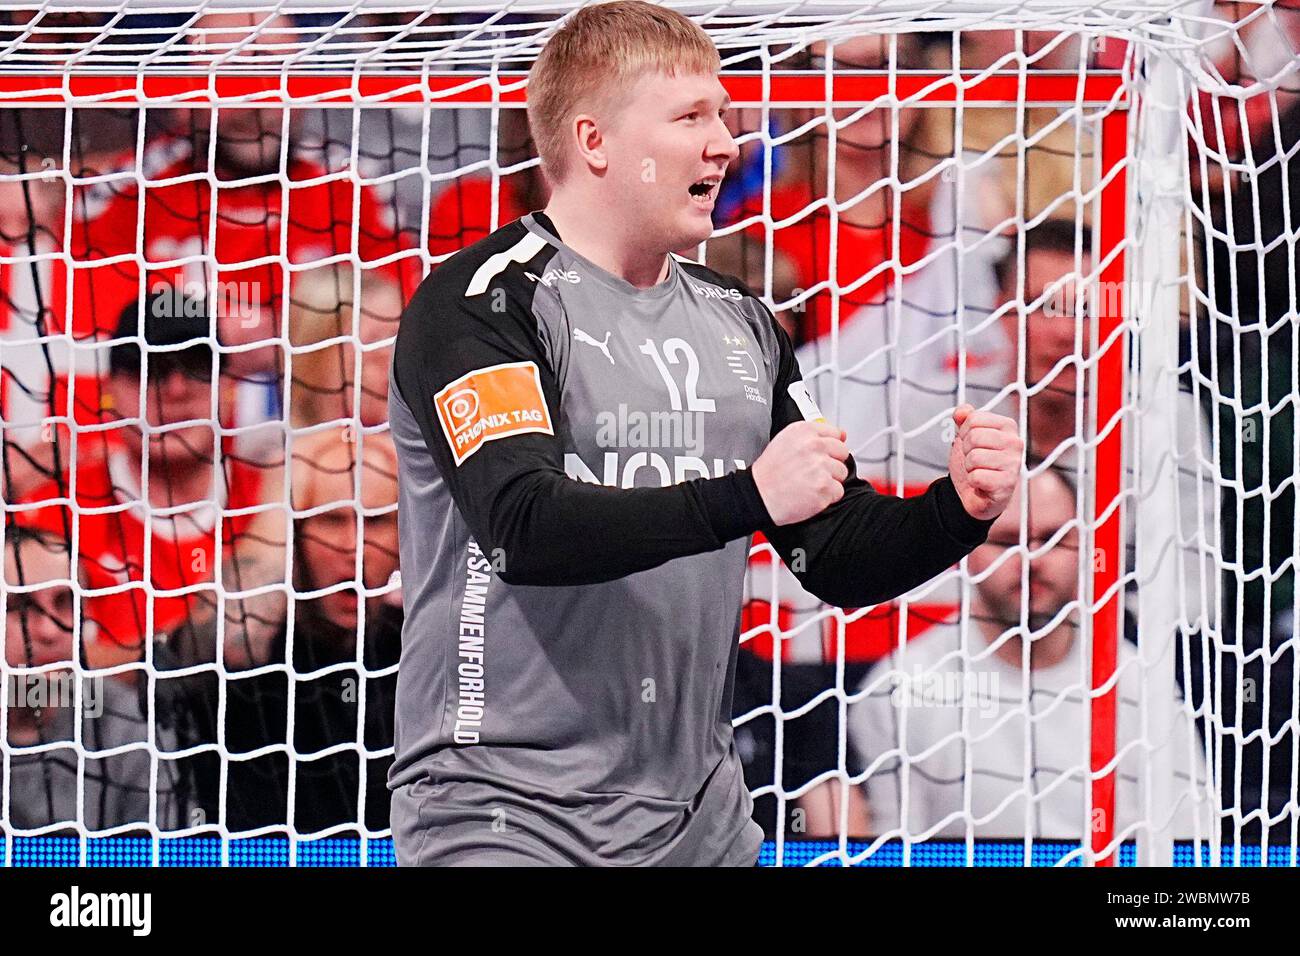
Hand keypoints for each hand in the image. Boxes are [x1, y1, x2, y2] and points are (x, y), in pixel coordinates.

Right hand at [752, 421, 849, 524]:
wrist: (758, 495)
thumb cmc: (769, 472)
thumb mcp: (785, 441)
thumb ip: (813, 435)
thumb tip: (841, 435)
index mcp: (804, 431)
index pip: (836, 434)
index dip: (830, 447)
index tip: (822, 454)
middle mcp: (814, 446)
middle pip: (842, 453)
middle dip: (832, 463)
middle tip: (813, 471)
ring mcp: (820, 467)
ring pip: (842, 473)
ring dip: (830, 480)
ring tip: (809, 483)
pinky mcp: (824, 487)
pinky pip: (838, 491)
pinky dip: (827, 496)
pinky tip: (810, 494)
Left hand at [947, 404, 1022, 520]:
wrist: (977, 492)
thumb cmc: (976, 463)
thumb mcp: (966, 436)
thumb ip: (964, 419)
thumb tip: (961, 410)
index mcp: (1007, 426)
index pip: (974, 418)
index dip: (964, 432)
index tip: (972, 443)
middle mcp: (1015, 443)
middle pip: (974, 437)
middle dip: (966, 450)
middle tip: (974, 459)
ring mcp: (1014, 463)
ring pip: (974, 457)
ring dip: (969, 467)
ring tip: (978, 470)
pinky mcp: (1008, 484)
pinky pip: (976, 476)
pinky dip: (972, 481)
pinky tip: (981, 483)